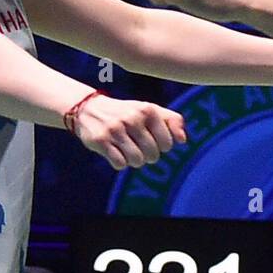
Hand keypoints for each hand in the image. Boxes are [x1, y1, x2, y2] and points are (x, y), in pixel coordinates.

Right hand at [71, 95, 187, 170]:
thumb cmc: (127, 113)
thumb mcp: (149, 109)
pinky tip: (116, 152)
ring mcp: (115, 129)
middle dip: (148, 156)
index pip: (167, 143)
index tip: (154, 141)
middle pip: (153, 155)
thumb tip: (182, 140)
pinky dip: (120, 163)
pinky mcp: (100, 141)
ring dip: (134, 161)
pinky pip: (119, 164)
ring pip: (137, 161)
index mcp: (148, 110)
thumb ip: (171, 120)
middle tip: (140, 147)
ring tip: (129, 151)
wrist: (89, 108)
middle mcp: (132, 118)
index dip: (162, 147)